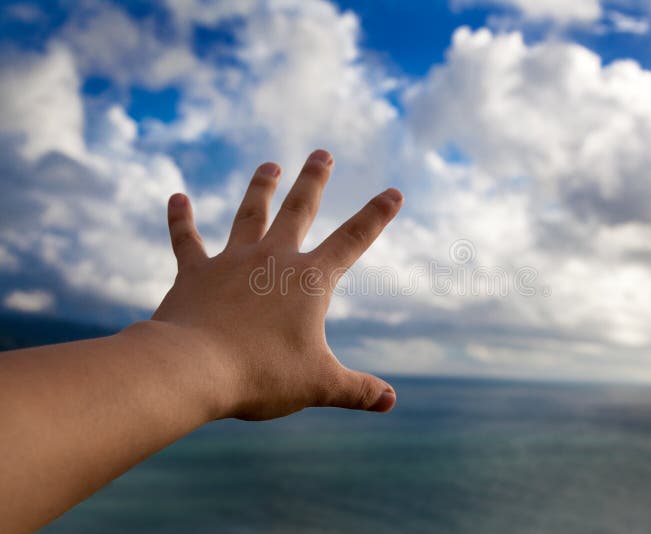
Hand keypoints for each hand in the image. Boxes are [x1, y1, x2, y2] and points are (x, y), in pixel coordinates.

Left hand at [151, 149, 401, 419]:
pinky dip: (181, 218)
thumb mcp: (319, 385)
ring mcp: (232, 261)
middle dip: (314, 180)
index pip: (353, 240)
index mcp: (309, 280)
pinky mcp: (195, 273)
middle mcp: (273, 259)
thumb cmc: (261, 375)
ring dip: (261, 188)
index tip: (394, 191)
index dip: (376, 216)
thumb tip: (391, 401)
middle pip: (298, 209)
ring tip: (270, 166)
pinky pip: (186, 239)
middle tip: (322, 153)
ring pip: (249, 214)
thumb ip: (357, 390)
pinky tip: (176, 197)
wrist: (193, 369)